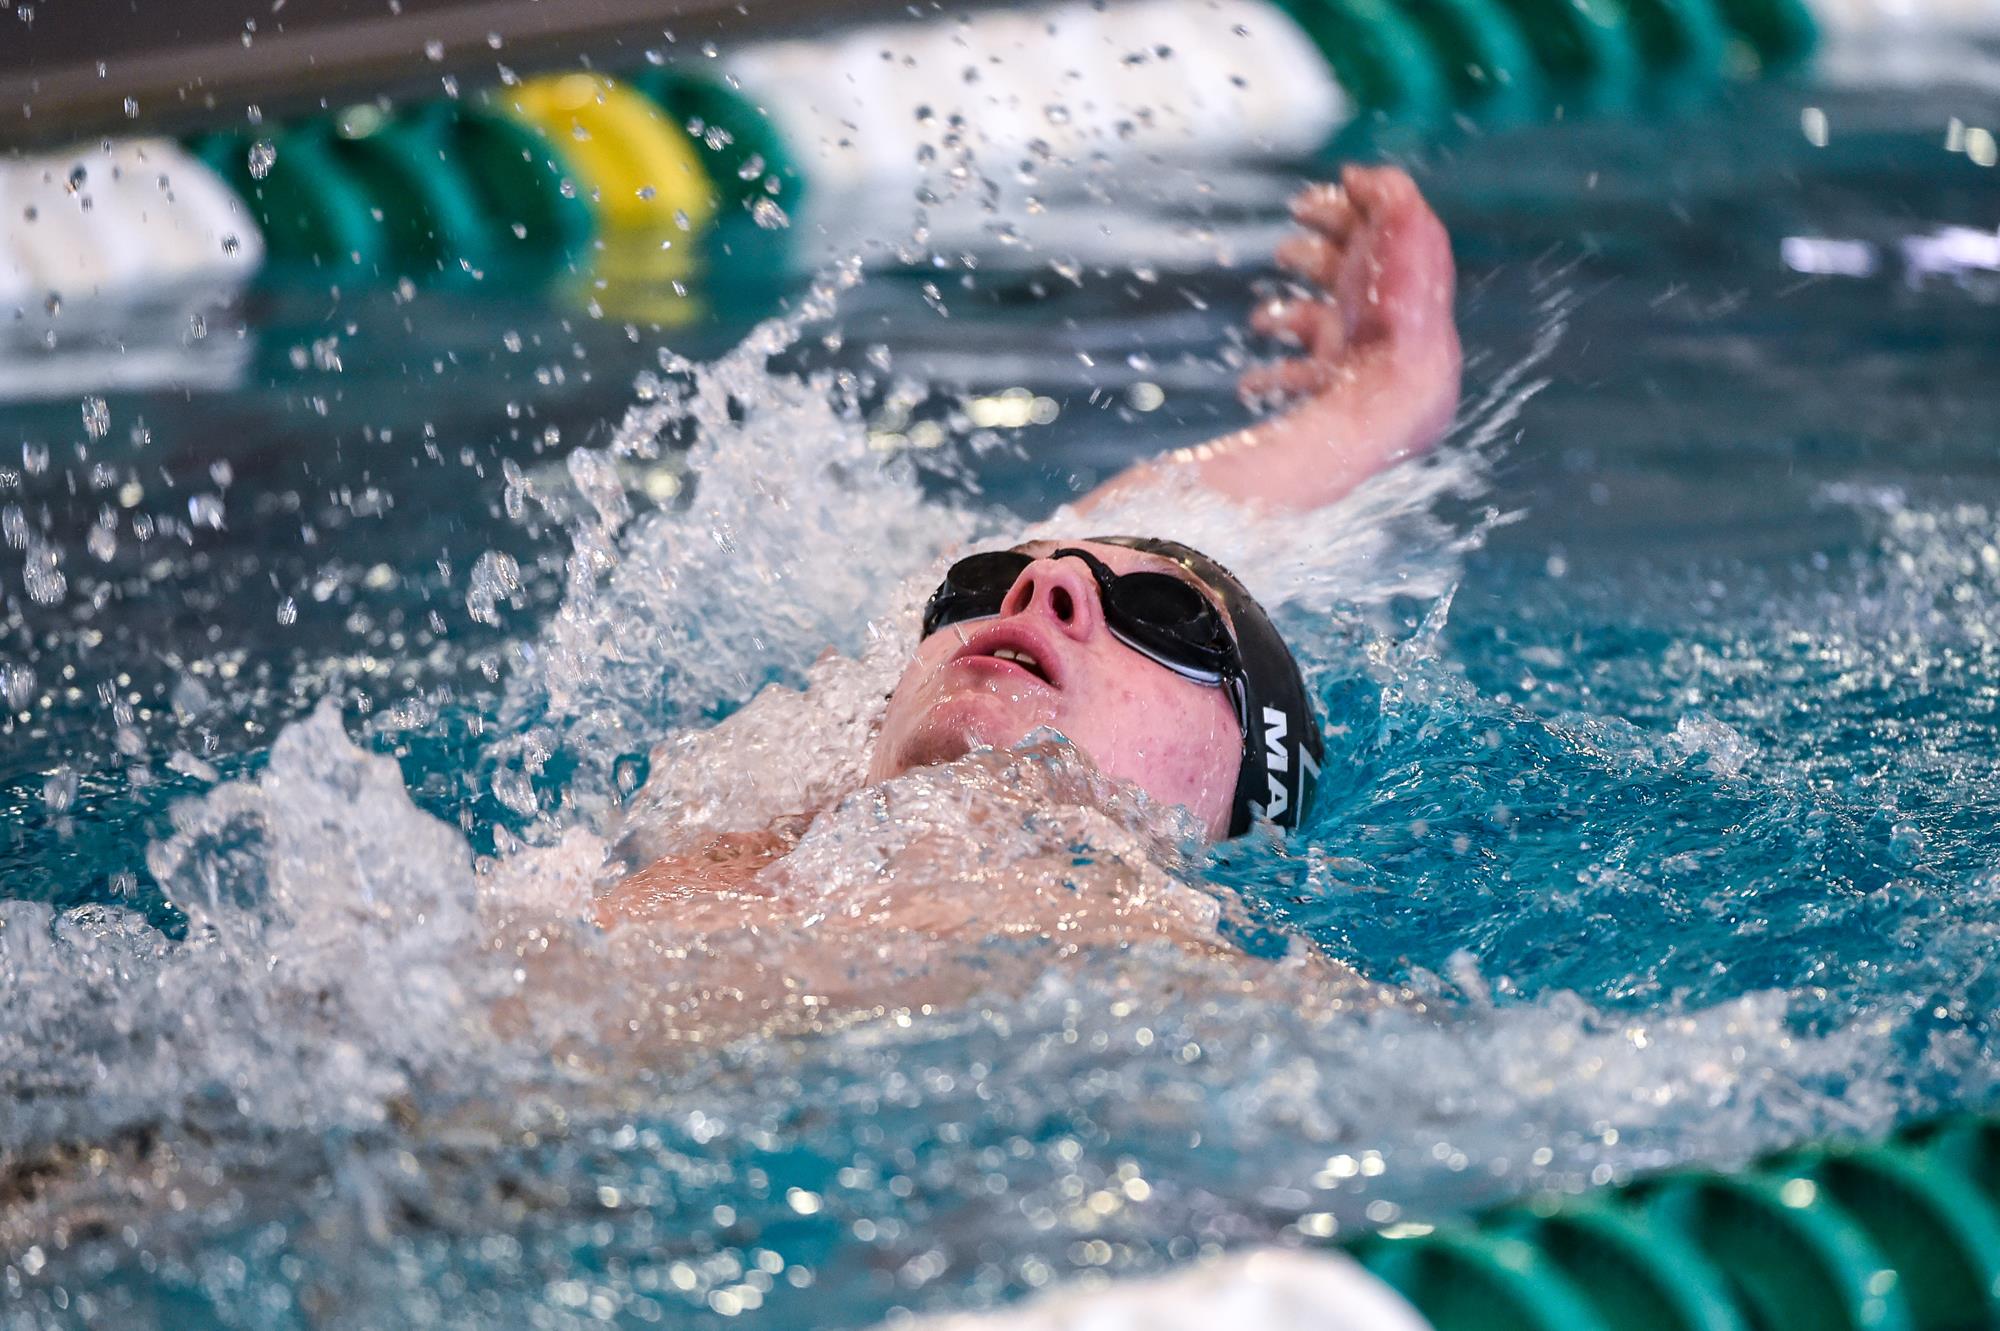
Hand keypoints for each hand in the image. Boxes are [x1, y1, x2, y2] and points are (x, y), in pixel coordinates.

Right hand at [1240, 164, 1458, 408]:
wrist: (1398, 384)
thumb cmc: (1402, 308)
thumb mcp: (1406, 226)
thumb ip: (1386, 190)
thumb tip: (1355, 173)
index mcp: (1393, 263)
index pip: (1363, 227)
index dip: (1333, 208)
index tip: (1301, 205)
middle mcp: (1375, 303)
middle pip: (1335, 270)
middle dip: (1304, 255)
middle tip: (1283, 251)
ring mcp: (1354, 343)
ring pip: (1310, 322)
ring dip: (1280, 316)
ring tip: (1260, 321)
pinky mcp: (1334, 381)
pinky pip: (1294, 379)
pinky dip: (1269, 378)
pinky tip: (1251, 381)